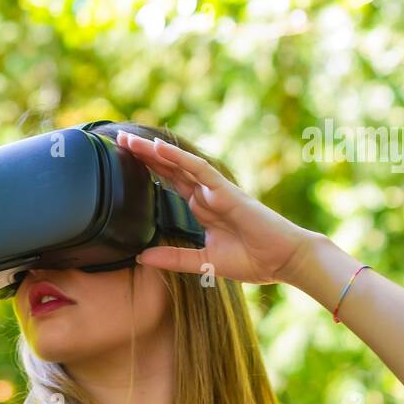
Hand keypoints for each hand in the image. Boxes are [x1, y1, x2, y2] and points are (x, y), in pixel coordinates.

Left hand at [120, 131, 313, 285]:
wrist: (284, 261)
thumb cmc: (252, 260)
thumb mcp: (203, 263)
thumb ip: (173, 258)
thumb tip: (141, 258)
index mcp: (202, 208)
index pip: (169, 183)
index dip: (148, 171)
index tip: (124, 162)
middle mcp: (206, 195)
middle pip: (170, 169)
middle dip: (144, 156)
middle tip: (119, 141)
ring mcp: (216, 191)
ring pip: (180, 164)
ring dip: (154, 151)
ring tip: (129, 140)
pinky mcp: (227, 192)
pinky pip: (199, 170)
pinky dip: (179, 158)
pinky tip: (160, 148)